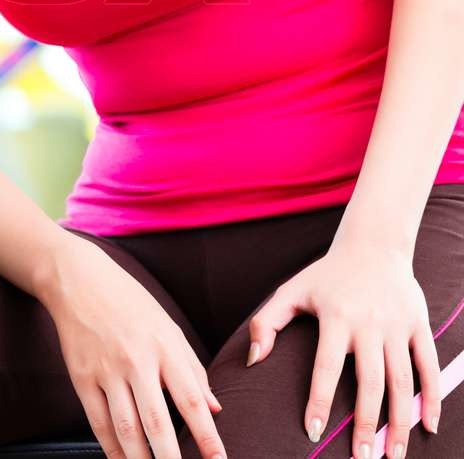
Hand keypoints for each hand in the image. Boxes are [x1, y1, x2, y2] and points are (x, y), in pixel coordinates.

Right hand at [43, 235, 224, 458]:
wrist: (77, 280)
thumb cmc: (130, 303)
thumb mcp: (169, 328)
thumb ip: (192, 369)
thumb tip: (214, 408)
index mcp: (164, 348)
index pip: (191, 401)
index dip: (207, 436)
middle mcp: (136, 361)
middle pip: (157, 422)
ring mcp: (106, 370)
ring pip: (126, 427)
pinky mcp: (81, 376)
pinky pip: (97, 421)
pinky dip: (111, 448)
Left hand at [249, 243, 439, 458]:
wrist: (373, 247)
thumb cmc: (325, 276)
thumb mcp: (290, 291)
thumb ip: (265, 324)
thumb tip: (252, 361)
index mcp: (335, 318)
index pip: (325, 368)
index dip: (318, 401)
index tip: (312, 431)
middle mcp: (369, 324)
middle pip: (369, 383)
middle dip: (365, 424)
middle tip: (362, 458)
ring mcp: (397, 327)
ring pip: (401, 382)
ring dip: (399, 421)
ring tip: (392, 454)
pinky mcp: (419, 327)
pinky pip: (428, 367)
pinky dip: (430, 398)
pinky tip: (427, 426)